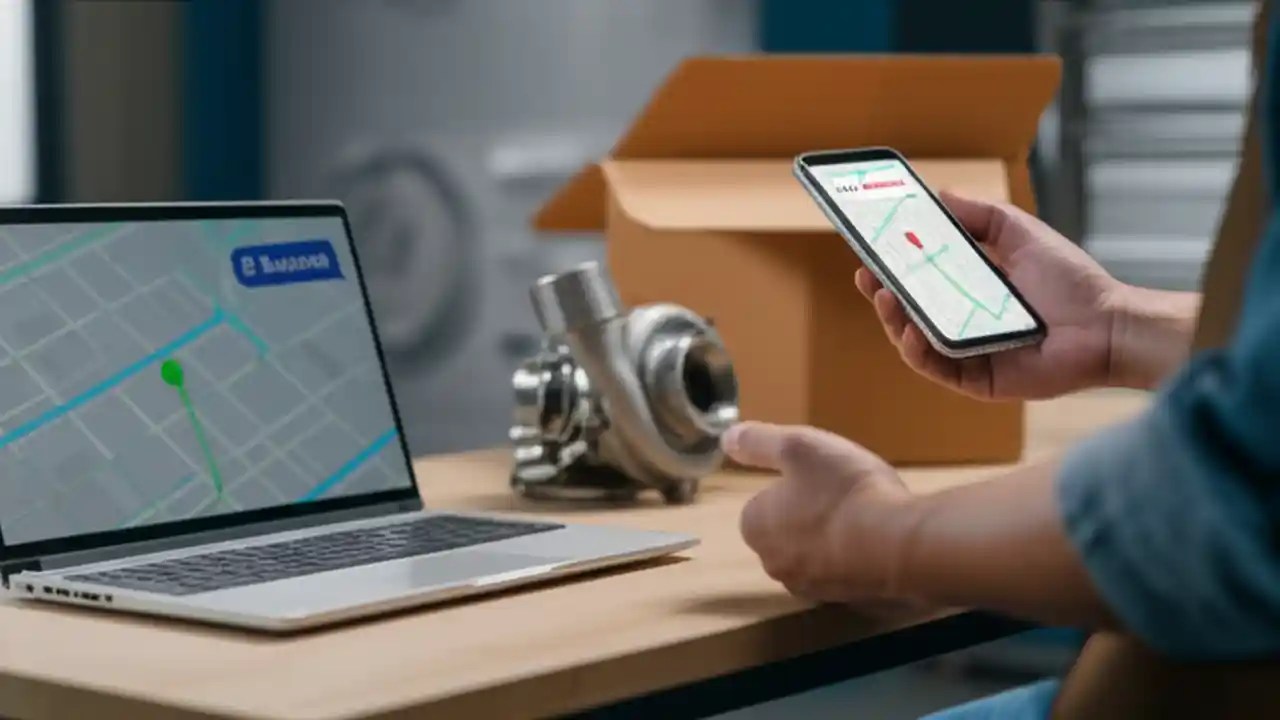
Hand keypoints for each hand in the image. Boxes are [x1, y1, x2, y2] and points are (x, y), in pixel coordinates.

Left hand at [724, 421, 913, 602]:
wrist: (897, 544)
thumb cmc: (842, 489)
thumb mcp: (798, 446)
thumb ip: (759, 442)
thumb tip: (727, 439)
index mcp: (755, 526)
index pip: (761, 503)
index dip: (791, 485)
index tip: (818, 475)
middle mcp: (773, 563)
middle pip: (787, 530)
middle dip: (810, 513)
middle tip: (842, 491)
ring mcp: (810, 587)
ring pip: (815, 552)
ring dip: (834, 536)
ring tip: (864, 513)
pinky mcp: (844, 600)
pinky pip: (843, 571)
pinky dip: (855, 556)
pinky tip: (878, 539)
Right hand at [856, 191, 1125, 399]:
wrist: (1107, 324)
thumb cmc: (1070, 281)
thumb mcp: (1019, 234)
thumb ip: (980, 215)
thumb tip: (938, 193)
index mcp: (969, 292)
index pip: (919, 282)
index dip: (892, 268)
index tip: (870, 250)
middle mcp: (963, 324)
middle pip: (909, 313)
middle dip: (882, 295)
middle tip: (867, 275)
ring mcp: (968, 354)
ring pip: (915, 342)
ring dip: (893, 321)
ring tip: (886, 298)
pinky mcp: (978, 381)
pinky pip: (937, 369)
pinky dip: (918, 352)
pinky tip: (911, 333)